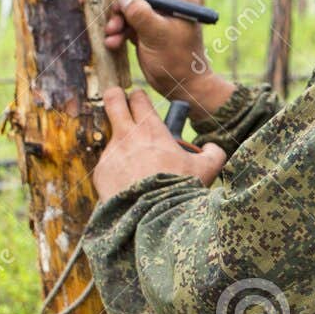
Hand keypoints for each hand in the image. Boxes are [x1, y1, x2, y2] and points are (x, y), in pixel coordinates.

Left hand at [92, 87, 225, 201]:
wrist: (152, 217)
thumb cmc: (180, 190)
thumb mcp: (207, 169)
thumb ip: (214, 153)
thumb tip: (213, 147)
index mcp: (151, 129)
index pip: (138, 97)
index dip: (138, 97)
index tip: (140, 102)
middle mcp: (127, 136)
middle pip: (113, 100)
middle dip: (115, 96)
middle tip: (118, 101)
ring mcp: (110, 153)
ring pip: (112, 139)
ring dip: (121, 145)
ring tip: (135, 165)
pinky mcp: (100, 172)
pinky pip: (108, 166)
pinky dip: (117, 172)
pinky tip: (129, 185)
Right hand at [103, 0, 234, 120]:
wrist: (181, 88)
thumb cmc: (178, 61)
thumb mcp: (157, 35)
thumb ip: (140, 13)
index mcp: (181, 1)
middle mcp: (169, 8)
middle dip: (125, 4)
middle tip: (115, 16)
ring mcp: (157, 20)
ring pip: (131, 9)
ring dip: (118, 20)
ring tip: (112, 33)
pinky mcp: (146, 34)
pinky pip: (128, 25)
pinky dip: (119, 32)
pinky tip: (113, 43)